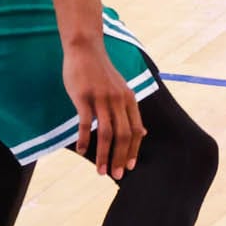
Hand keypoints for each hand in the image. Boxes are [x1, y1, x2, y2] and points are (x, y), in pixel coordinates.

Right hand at [62, 42, 144, 179]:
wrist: (85, 49)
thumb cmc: (101, 73)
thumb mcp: (122, 90)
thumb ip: (131, 112)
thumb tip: (143, 132)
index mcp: (129, 100)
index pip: (135, 131)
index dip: (133, 150)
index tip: (129, 167)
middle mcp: (118, 100)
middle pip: (123, 136)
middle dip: (120, 158)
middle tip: (115, 175)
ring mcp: (101, 99)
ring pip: (106, 133)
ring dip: (104, 155)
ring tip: (100, 170)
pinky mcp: (84, 97)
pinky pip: (86, 124)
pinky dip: (85, 140)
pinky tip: (82, 151)